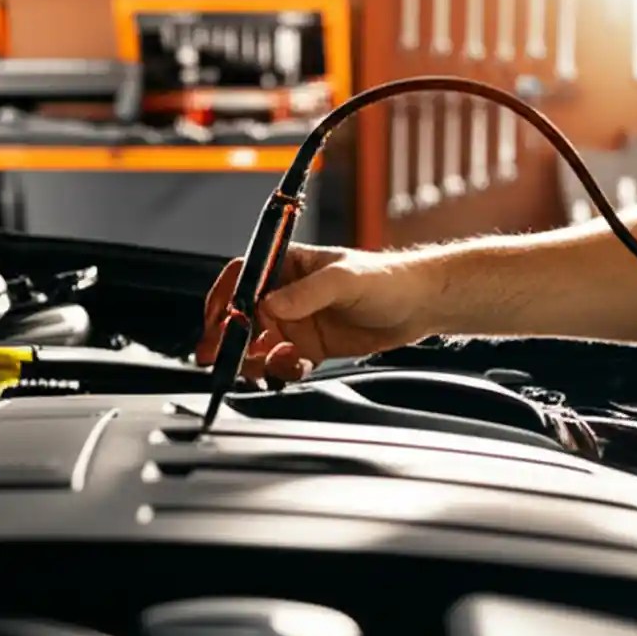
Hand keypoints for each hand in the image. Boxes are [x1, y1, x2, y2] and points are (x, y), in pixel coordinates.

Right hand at [195, 243, 442, 380]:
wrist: (419, 307)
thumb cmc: (387, 279)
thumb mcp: (345, 280)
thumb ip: (306, 294)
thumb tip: (269, 305)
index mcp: (289, 265)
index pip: (243, 275)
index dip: (224, 295)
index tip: (216, 318)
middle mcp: (287, 294)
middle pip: (243, 315)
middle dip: (229, 337)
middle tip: (218, 355)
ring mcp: (296, 323)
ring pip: (259, 344)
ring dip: (256, 358)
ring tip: (269, 364)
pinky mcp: (309, 348)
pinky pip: (283, 363)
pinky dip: (282, 370)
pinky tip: (298, 366)